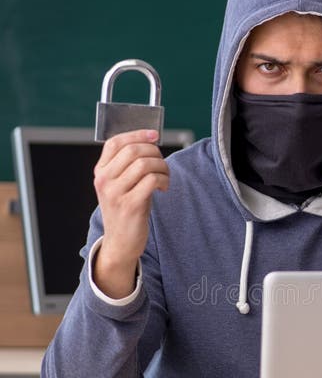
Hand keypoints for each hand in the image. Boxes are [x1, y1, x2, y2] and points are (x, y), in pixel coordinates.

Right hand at [92, 129, 168, 297]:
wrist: (120, 243)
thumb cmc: (125, 211)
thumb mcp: (119, 186)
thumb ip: (127, 165)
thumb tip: (150, 142)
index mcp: (100, 172)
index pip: (115, 142)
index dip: (137, 134)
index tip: (154, 135)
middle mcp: (104, 181)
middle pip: (133, 150)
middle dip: (154, 152)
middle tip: (162, 163)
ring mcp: (116, 193)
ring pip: (144, 164)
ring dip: (162, 167)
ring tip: (164, 177)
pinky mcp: (130, 205)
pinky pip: (151, 180)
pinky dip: (163, 180)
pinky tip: (163, 188)